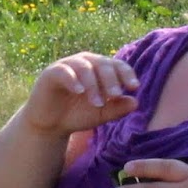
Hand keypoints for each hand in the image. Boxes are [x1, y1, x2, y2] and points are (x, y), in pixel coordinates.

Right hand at [19, 52, 140, 136]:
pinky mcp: (51, 73)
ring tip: (97, 103)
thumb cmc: (77, 115)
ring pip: (84, 67)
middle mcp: (85, 62)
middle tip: (115, 95)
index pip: (116, 65)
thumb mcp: (101, 114)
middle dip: (111, 79)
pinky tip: (79, 91)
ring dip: (93, 84)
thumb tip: (136, 102)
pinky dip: (73, 80)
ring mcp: (68, 65)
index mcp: (100, 69)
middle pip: (102, 64)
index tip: (134, 87)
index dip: (126, 74)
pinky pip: (64, 71)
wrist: (51, 125)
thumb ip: (117, 109)